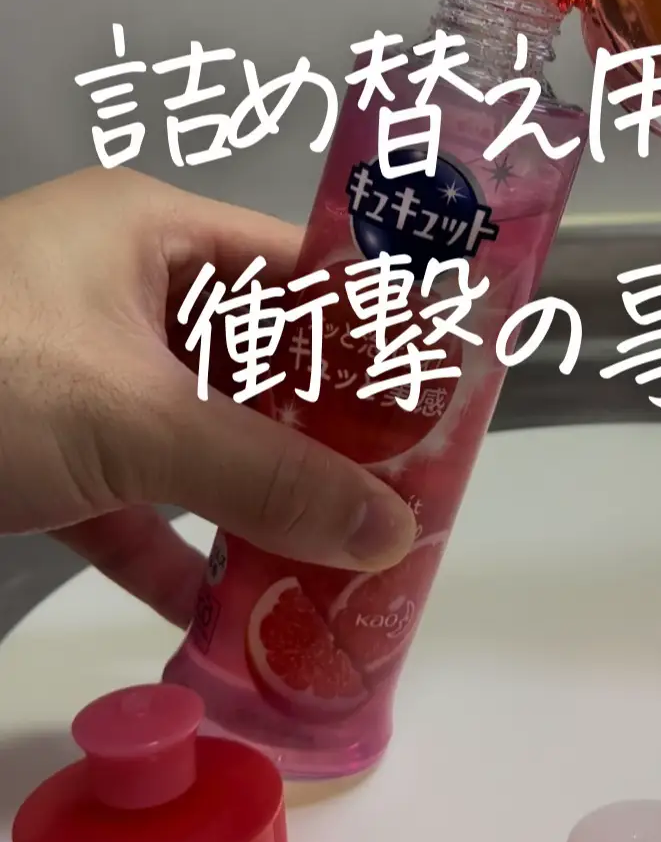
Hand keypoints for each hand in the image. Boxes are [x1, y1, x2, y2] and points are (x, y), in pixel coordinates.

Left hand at [0, 167, 415, 626]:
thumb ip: (267, 476)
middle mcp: (124, 294)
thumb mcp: (135, 419)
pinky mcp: (38, 448)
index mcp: (154, 236)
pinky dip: (171, 546)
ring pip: (197, 432)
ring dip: (254, 495)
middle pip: (255, 358)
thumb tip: (390, 534)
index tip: (438, 392)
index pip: (298, 269)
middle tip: (404, 486)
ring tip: (339, 551)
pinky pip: (130, 495)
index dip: (372, 326)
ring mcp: (78, 373)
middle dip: (323, 428)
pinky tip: (221, 605)